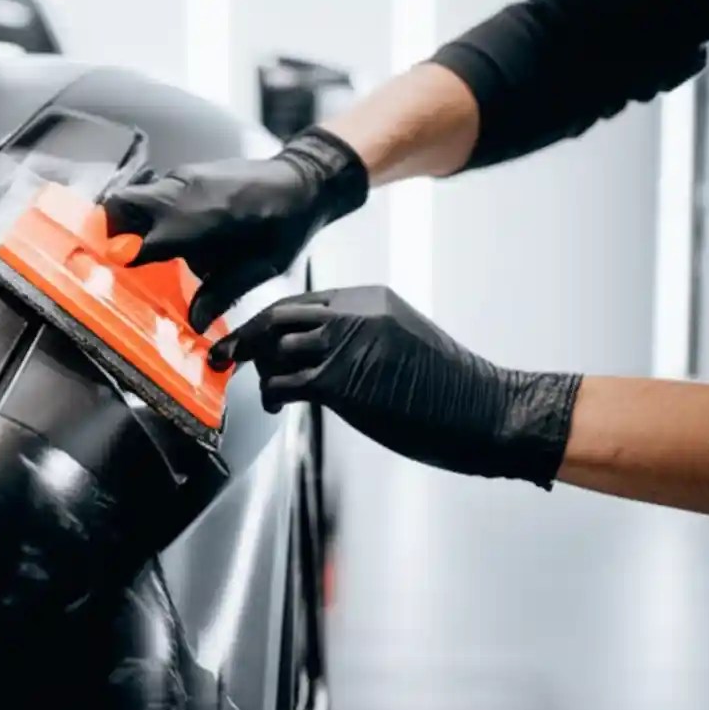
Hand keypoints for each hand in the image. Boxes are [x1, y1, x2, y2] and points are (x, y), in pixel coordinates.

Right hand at [103, 126, 368, 332]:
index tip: (107, 275)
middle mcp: (184, 194)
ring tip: (130, 250)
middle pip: (121, 205)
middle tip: (110, 260)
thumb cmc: (285, 226)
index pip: (143, 241)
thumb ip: (222, 293)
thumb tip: (193, 325)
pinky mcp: (186, 173)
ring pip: (132, 193)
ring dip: (124, 220)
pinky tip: (160, 235)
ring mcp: (183, 177)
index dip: (122, 259)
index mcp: (202, 222)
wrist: (304, 180)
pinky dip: (145, 211)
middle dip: (108, 231)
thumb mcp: (260, 268)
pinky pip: (152, 190)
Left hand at [209, 285, 581, 488]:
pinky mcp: (339, 382)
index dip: (269, 323)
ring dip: (260, 372)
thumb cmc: (449, 385)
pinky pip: (282, 382)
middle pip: (277, 317)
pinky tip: (273, 404)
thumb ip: (361, 335)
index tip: (251, 337)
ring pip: (274, 350)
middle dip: (246, 338)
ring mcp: (344, 345)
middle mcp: (352, 314)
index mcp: (368, 299)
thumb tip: (321, 350)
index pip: (301, 302)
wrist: (483, 410)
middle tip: (226, 355)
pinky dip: (269, 394)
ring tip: (265, 388)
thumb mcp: (402, 339)